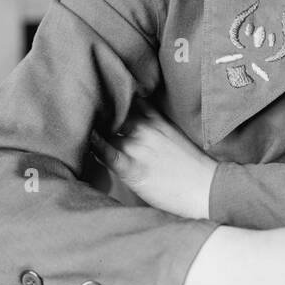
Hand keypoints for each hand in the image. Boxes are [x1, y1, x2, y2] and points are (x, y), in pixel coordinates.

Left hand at [92, 100, 216, 219]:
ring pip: (104, 129)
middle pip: (113, 110)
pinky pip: (105, 151)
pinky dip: (93, 144)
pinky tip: (82, 141)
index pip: (129, 98)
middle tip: (82, 108)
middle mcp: (145, 128)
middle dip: (98, 109)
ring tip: (76, 125)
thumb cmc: (194, 168)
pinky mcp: (131, 166)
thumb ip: (155, 126)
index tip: (100, 95)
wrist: (207, 189)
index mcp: (157, 119)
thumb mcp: (176, 136)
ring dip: (92, 127)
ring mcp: (137, 146)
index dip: (112, 96)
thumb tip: (136, 124)